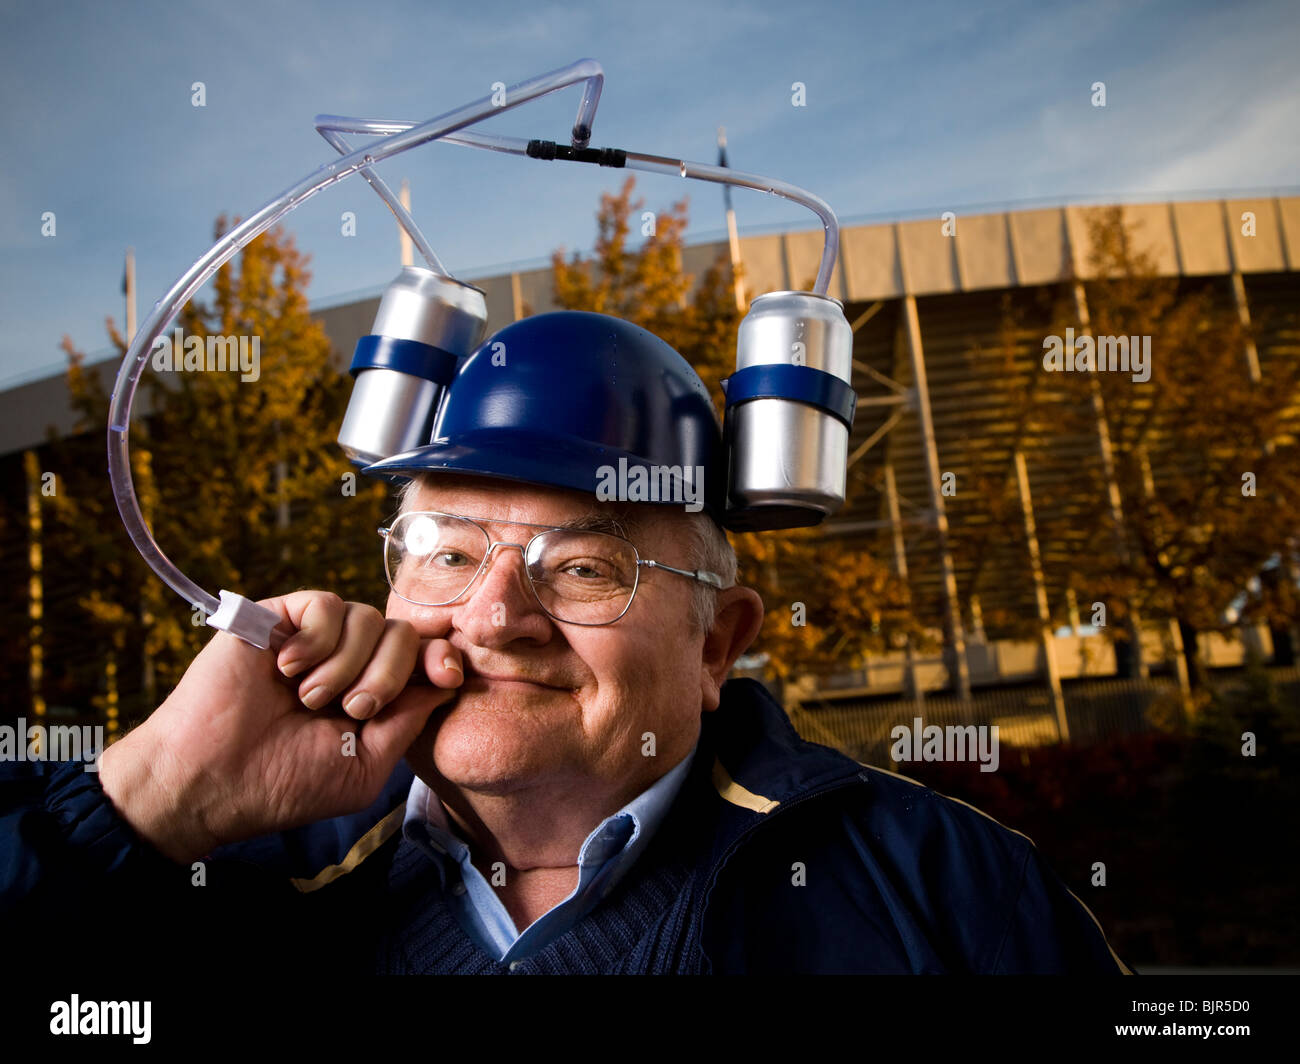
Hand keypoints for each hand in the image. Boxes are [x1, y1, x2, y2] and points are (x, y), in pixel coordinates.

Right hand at [99, 591, 462, 863]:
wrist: (212, 780)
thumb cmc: (284, 784)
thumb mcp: (363, 767)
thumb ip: (407, 724)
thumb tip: (445, 682)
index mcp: (371, 695)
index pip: (424, 658)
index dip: (442, 658)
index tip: (447, 675)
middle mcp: (347, 661)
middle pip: (403, 634)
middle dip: (389, 674)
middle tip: (353, 711)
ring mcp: (314, 639)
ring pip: (368, 617)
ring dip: (346, 665)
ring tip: (309, 700)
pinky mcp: (278, 619)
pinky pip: (325, 603)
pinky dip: (316, 639)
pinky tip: (288, 670)